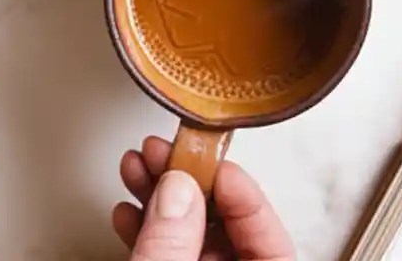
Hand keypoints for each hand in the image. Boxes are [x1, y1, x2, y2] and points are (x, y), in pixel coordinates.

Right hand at [113, 136, 294, 260]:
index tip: (212, 163)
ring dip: (161, 200)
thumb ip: (173, 240)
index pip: (271, 236)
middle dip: (190, 184)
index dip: (243, 194)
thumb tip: (180, 188)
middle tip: (166, 152)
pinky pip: (168, 254)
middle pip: (225, 228)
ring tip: (138, 168)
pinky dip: (148, 232)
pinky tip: (130, 210)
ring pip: (191, 237)